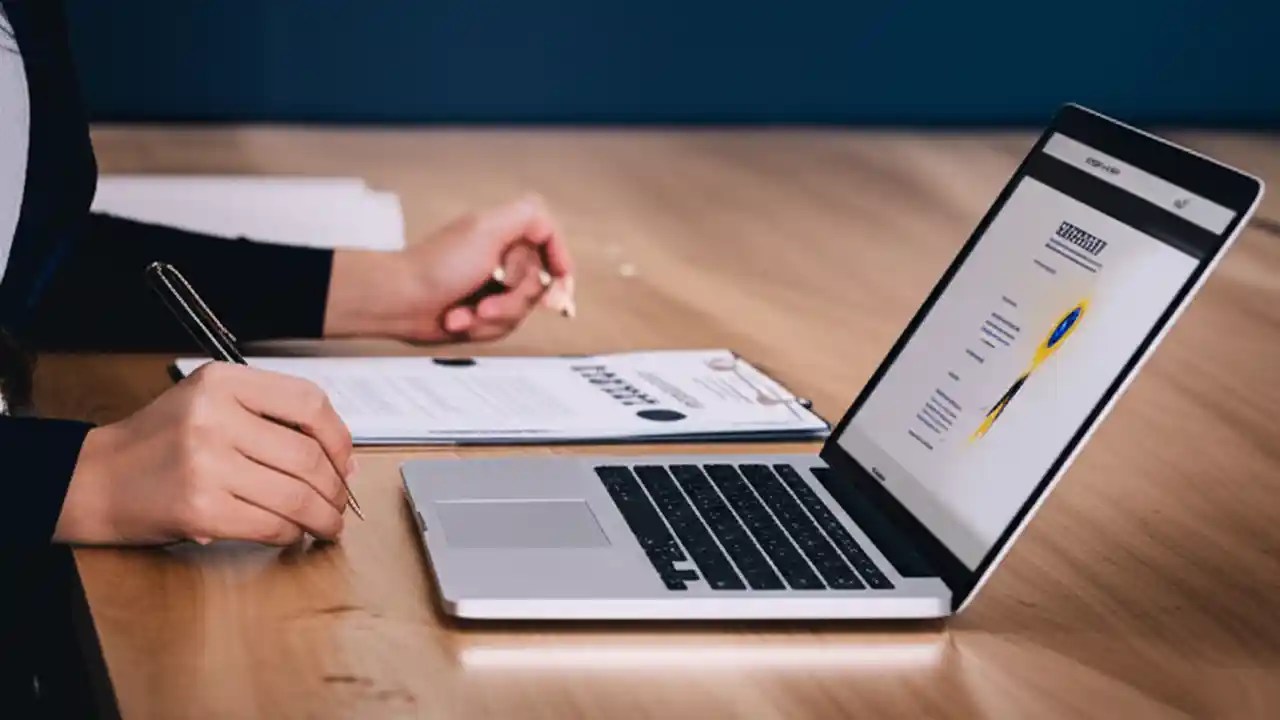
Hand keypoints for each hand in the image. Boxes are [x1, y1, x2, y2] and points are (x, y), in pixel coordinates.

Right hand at [54, 363, 354, 545]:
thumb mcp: (211, 403)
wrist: (95, 479)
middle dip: (336, 488)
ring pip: (296, 495)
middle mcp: (214, 417)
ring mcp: (206, 464)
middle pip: (308, 456)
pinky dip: (291, 533)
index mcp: (222, 382)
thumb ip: (270, 417)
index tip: (345, 461)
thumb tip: (341, 458)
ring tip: (328, 524)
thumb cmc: (161, 443)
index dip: (339, 438)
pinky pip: (271, 525)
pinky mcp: (201, 509)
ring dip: (323, 517)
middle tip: (341, 503)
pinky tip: (293, 533)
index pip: (309, 402)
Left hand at [323, 193, 573, 342]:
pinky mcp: (482, 313)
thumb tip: (552, 229)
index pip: (550, 242)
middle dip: (512, 300)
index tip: (560, 283)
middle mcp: (502, 259)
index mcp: (505, 233)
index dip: (560, 264)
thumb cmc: (436, 267)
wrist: (400, 302)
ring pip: (521, 311)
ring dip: (492, 317)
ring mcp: (493, 288)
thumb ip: (527, 217)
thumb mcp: (486, 230)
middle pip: (539, 285)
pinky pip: (502, 328)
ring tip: (465, 313)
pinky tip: (457, 319)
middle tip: (487, 301)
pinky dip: (478, 328)